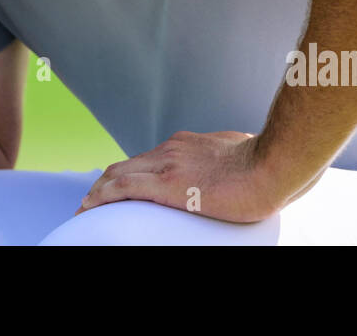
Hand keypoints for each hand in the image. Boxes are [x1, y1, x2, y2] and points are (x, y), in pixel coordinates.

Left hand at [74, 130, 278, 222]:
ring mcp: (167, 164)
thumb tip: (232, 170)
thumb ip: (226, 160)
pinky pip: (123, 188)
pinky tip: (88, 207)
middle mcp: (171, 150)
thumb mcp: (239, 156)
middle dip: (104, 184)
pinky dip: (102, 197)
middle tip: (90, 203)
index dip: (127, 175)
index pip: (146, 159)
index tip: (116, 190)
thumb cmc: (267, 164)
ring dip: (97, 192)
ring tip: (84, 210)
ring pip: (117, 174)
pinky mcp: (168, 183)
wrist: (273, 165)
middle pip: (125, 165)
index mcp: (187, 145)